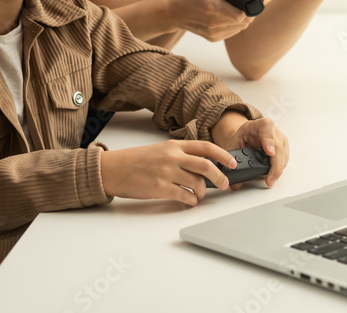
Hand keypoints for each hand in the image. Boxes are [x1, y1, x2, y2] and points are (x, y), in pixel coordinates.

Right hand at [100, 140, 237, 205]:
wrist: (113, 169)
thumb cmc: (136, 161)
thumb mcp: (160, 150)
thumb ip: (180, 155)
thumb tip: (202, 166)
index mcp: (173, 145)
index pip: (205, 147)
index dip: (223, 155)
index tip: (233, 162)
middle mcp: (172, 157)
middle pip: (206, 165)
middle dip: (220, 177)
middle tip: (225, 184)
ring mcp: (166, 172)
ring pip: (196, 183)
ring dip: (202, 193)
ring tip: (199, 196)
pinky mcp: (159, 188)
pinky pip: (184, 196)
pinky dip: (190, 201)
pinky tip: (188, 201)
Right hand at [168, 0, 252, 41]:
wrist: (171, 11)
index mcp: (212, 8)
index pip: (240, 16)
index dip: (248, 8)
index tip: (247, 0)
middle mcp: (213, 23)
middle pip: (243, 23)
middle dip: (247, 13)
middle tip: (243, 2)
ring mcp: (213, 33)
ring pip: (239, 29)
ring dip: (241, 19)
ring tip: (233, 8)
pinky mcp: (212, 38)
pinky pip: (231, 33)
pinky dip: (234, 25)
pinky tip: (227, 16)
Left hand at [213, 116, 289, 187]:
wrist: (245, 137)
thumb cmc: (241, 139)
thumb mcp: (233, 146)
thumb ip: (232, 162)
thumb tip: (236, 184)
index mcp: (256, 125)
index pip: (266, 126)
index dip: (268, 139)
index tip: (269, 152)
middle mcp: (271, 129)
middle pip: (278, 145)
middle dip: (275, 165)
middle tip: (269, 178)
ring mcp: (279, 137)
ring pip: (283, 153)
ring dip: (278, 168)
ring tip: (270, 179)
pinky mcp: (284, 145)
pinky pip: (285, 158)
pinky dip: (279, 168)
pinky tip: (272, 174)